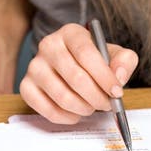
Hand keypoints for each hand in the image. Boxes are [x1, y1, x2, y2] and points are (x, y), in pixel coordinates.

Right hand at [19, 23, 138, 123]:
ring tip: (92, 106)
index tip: (117, 92)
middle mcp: (48, 45)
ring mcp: (34, 66)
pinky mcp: (26, 86)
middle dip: (97, 97)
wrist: (72, 64)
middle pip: (75, 77)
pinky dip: (66, 117)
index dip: (103, 76)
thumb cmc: (94, 60)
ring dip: (83, 108)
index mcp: (71, 32)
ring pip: (62, 96)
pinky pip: (47, 110)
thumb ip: (124, 61)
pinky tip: (76, 113)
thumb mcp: (115, 54)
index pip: (86, 53)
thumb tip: (118, 76)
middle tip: (107, 104)